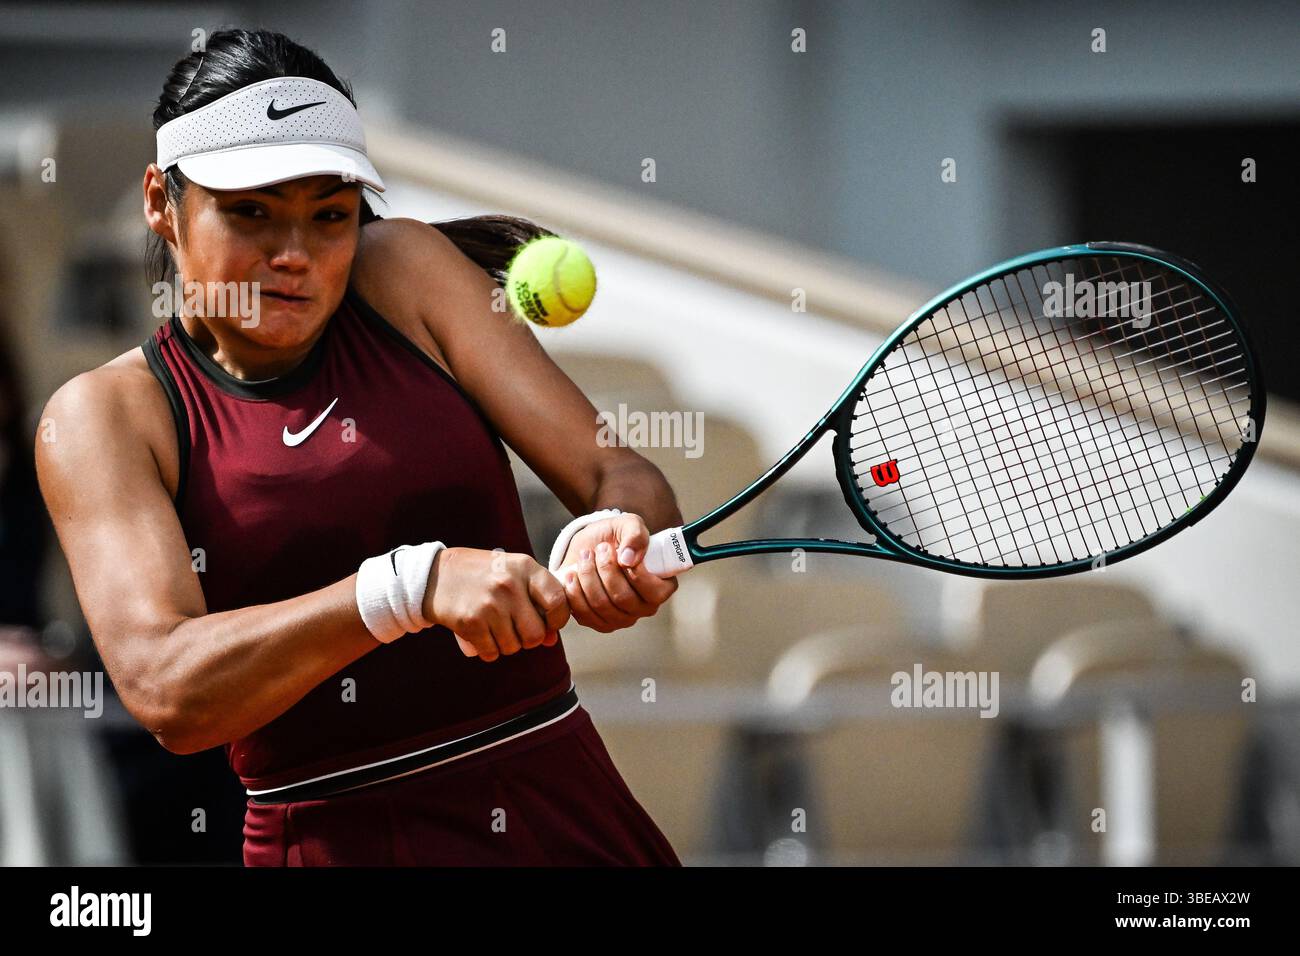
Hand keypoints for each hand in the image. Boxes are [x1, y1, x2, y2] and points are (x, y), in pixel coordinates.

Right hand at [423, 547, 569, 660]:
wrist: (435, 574)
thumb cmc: (483, 575)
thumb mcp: (513, 575)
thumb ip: (537, 601)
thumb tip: (551, 640)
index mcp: (525, 567)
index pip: (558, 601)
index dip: (557, 619)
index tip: (547, 622)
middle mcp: (510, 585)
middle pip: (535, 634)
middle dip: (527, 639)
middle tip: (516, 630)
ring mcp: (489, 604)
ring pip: (513, 647)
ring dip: (506, 645)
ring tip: (495, 629)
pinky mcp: (470, 621)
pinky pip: (491, 652)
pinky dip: (488, 650)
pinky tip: (481, 635)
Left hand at [556, 513, 678, 632]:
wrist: (590, 548)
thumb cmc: (616, 537)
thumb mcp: (629, 525)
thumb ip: (636, 535)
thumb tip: (628, 559)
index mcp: (661, 588)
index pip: (654, 592)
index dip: (636, 573)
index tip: (619, 551)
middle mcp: (643, 608)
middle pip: (622, 598)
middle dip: (605, 569)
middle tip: (600, 548)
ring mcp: (621, 619)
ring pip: (601, 605)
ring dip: (588, 576)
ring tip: (585, 556)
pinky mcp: (598, 622)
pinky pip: (584, 613)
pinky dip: (574, 591)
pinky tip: (573, 574)